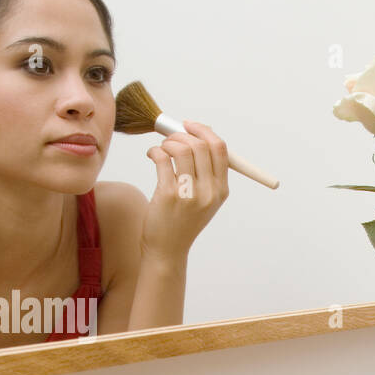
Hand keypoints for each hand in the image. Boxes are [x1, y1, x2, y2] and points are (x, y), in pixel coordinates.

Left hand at [141, 120, 229, 259]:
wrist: (168, 249)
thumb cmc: (182, 220)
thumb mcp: (204, 199)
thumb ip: (205, 171)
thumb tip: (198, 133)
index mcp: (221, 190)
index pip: (220, 149)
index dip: (203, 131)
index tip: (188, 125)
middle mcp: (209, 192)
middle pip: (200, 145)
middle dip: (181, 134)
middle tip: (170, 138)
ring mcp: (190, 194)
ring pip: (181, 149)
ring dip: (167, 142)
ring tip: (161, 148)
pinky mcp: (169, 195)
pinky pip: (162, 159)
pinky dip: (154, 151)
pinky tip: (152, 155)